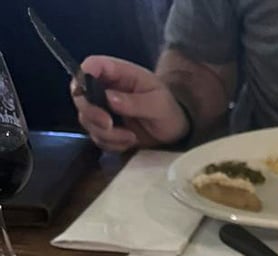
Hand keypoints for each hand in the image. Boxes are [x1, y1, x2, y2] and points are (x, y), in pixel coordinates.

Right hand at [71, 56, 189, 152]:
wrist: (175, 131)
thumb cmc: (168, 109)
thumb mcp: (157, 103)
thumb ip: (134, 101)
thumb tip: (110, 99)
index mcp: (118, 73)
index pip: (91, 66)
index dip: (83, 77)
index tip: (88, 95)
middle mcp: (106, 89)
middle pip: (80, 96)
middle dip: (91, 113)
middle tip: (109, 125)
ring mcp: (104, 110)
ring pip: (87, 120)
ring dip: (105, 134)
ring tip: (131, 137)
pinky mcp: (106, 130)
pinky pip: (97, 138)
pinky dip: (111, 144)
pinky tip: (129, 142)